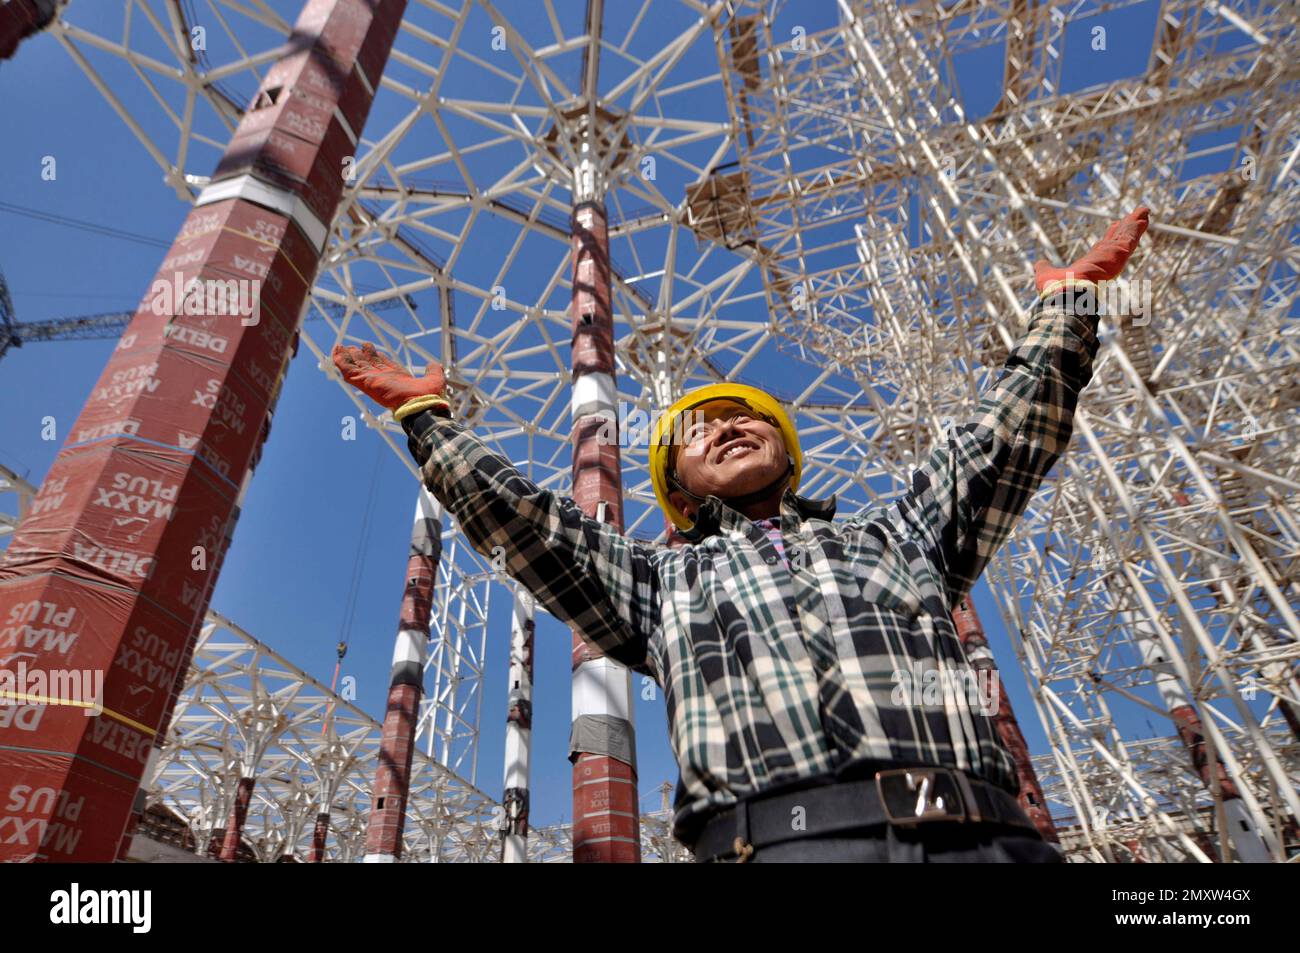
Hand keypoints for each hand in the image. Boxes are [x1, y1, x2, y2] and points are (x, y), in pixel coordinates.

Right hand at [331, 342, 444, 409]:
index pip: (381, 363)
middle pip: (366, 364)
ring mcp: (372, 380)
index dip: (373, 355)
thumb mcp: (434, 379)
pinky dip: (341, 361)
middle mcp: (382, 378)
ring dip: (348, 357)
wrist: (421, 405)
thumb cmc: (427, 397)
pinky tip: (336, 351)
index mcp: (395, 377)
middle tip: (352, 346)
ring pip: (356, 366)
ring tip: (340, 347)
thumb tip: (434, 365)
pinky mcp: (365, 383)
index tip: (367, 346)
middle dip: (359, 355)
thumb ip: (433, 370)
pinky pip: (349, 371)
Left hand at [1035, 206, 1149, 292]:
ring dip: (1135, 224)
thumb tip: (1039, 264)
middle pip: (1117, 240)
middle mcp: (1104, 261)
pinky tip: (1144, 215)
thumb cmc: (1056, 291)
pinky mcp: (1118, 255)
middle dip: (1126, 228)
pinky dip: (1136, 227)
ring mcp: (1112, 257)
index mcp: (1090, 266)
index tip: (1114, 226)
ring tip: (1144, 210)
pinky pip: (1129, 237)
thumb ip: (1044, 268)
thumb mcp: (1046, 274)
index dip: (1109, 237)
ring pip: (1125, 237)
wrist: (1065, 295)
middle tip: (1136, 215)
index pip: (1102, 248)